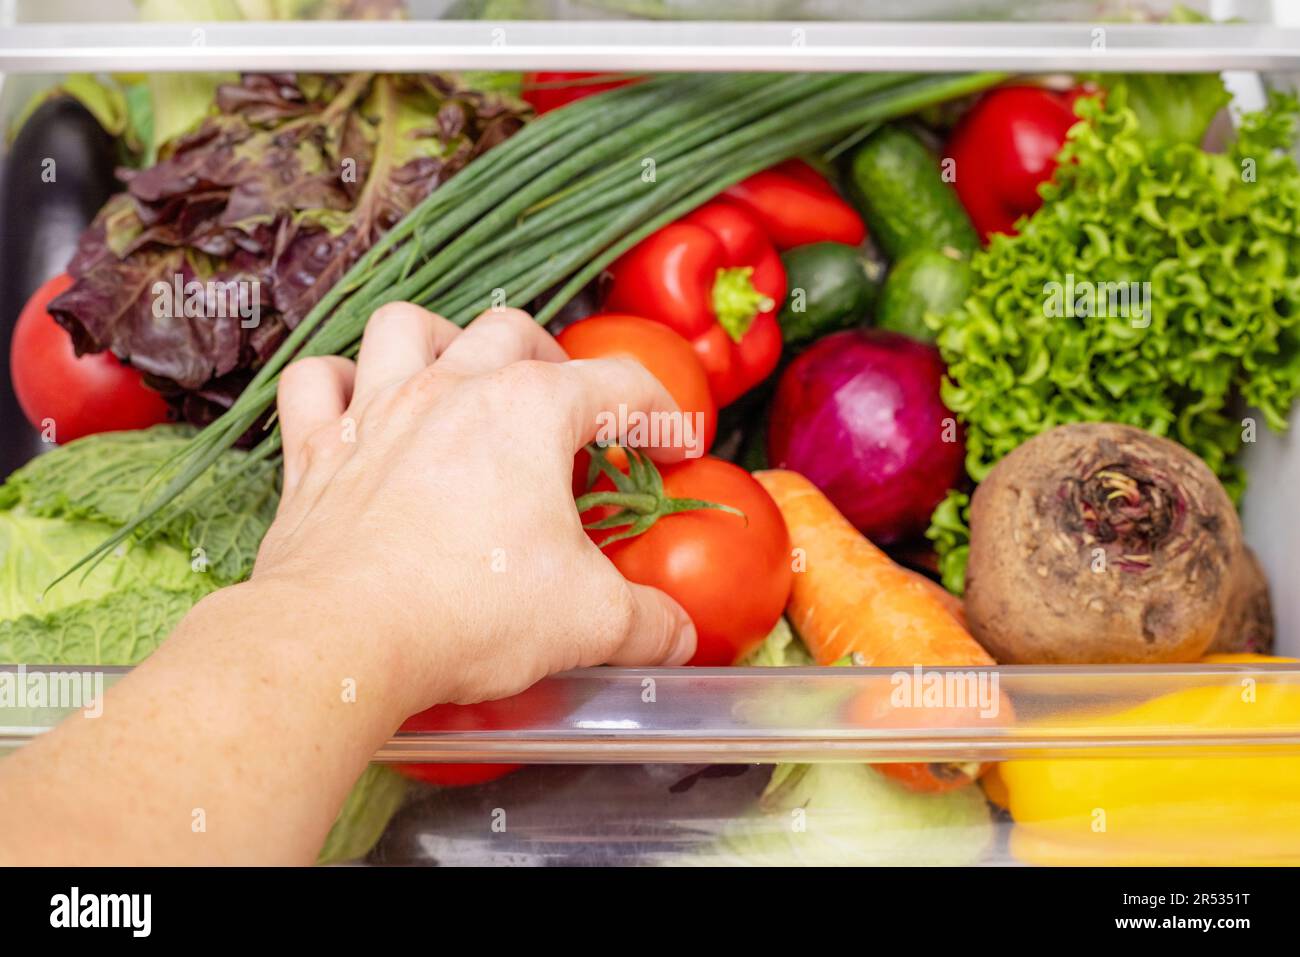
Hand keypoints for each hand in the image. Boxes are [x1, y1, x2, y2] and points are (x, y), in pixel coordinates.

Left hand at [254, 303, 696, 716]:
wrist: (346, 638)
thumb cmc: (471, 612)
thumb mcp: (589, 620)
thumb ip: (648, 622)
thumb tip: (680, 636)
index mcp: (529, 410)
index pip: (619, 385)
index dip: (660, 414)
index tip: (672, 449)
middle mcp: (450, 389)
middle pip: (513, 331)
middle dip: (553, 360)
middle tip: (569, 412)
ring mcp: (376, 411)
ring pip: (406, 326)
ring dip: (441, 340)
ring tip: (461, 376)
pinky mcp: (317, 452)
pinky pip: (315, 381)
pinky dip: (338, 381)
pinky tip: (358, 403)